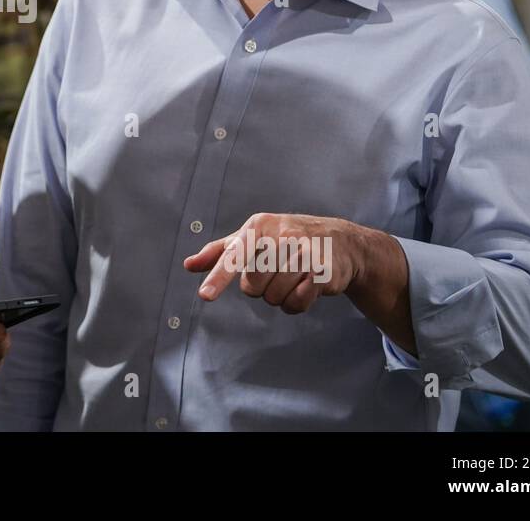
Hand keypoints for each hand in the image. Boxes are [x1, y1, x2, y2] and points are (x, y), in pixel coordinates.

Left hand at [183, 213, 365, 314]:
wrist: (341, 241)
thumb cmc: (288, 238)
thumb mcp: (253, 237)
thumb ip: (221, 252)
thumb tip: (189, 265)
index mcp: (260, 226)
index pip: (235, 255)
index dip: (219, 277)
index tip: (204, 295)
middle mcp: (282, 236)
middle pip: (252, 285)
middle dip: (260, 286)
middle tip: (275, 271)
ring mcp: (305, 253)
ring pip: (274, 297)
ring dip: (279, 295)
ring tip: (292, 277)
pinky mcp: (323, 272)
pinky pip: (296, 304)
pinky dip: (296, 303)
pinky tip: (306, 286)